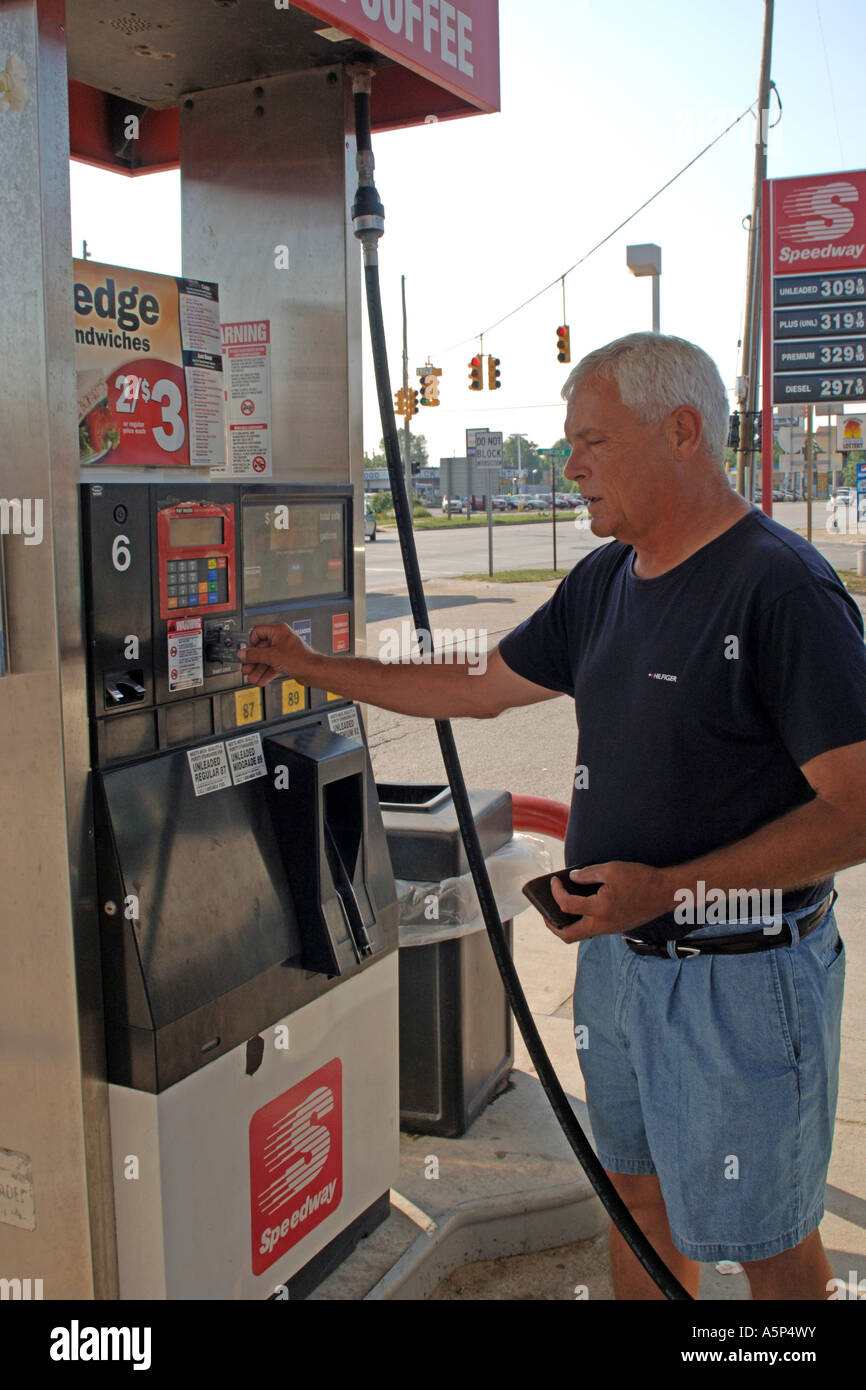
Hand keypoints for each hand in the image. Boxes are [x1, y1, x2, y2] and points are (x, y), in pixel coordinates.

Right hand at [239, 624, 313, 687]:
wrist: (313, 672)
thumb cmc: (300, 659)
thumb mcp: (271, 656)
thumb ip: (254, 655)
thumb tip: (242, 654)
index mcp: (278, 631)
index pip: (257, 632)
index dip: (250, 643)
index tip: (246, 653)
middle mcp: (282, 639)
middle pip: (261, 648)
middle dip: (253, 661)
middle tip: (246, 669)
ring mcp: (285, 650)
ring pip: (267, 659)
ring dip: (259, 669)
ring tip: (252, 678)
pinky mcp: (287, 661)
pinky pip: (273, 665)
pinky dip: (267, 673)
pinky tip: (261, 680)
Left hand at [546, 861, 671, 942]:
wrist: (665, 893)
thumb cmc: (640, 878)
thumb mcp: (611, 869)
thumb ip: (588, 874)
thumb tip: (572, 878)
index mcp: (599, 909)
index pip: (567, 906)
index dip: (556, 892)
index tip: (555, 881)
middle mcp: (602, 924)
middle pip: (568, 935)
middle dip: (552, 925)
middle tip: (545, 913)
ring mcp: (609, 929)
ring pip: (581, 935)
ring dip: (567, 925)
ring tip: (559, 910)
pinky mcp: (615, 928)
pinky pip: (593, 929)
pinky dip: (582, 921)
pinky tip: (580, 907)